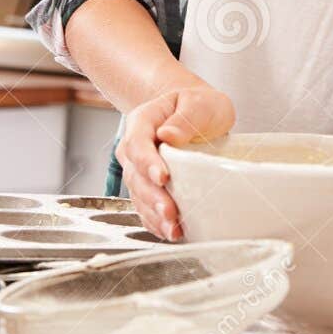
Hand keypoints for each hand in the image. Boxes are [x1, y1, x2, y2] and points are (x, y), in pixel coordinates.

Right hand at [115, 82, 234, 241]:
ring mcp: (138, 169)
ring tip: (173, 229)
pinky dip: (156, 222)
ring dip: (154, 215)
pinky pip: (146, 207)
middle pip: (135, 175)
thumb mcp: (198, 102)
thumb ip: (185, 117)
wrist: (195, 113)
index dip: (147, 163)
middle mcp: (134, 148)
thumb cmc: (197, 105)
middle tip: (170, 211)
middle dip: (152, 197)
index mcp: (142, 122)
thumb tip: (169, 134)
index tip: (163, 177)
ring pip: (139, 195)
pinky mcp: (148, 187)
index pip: (137, 143)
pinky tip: (169, 231)